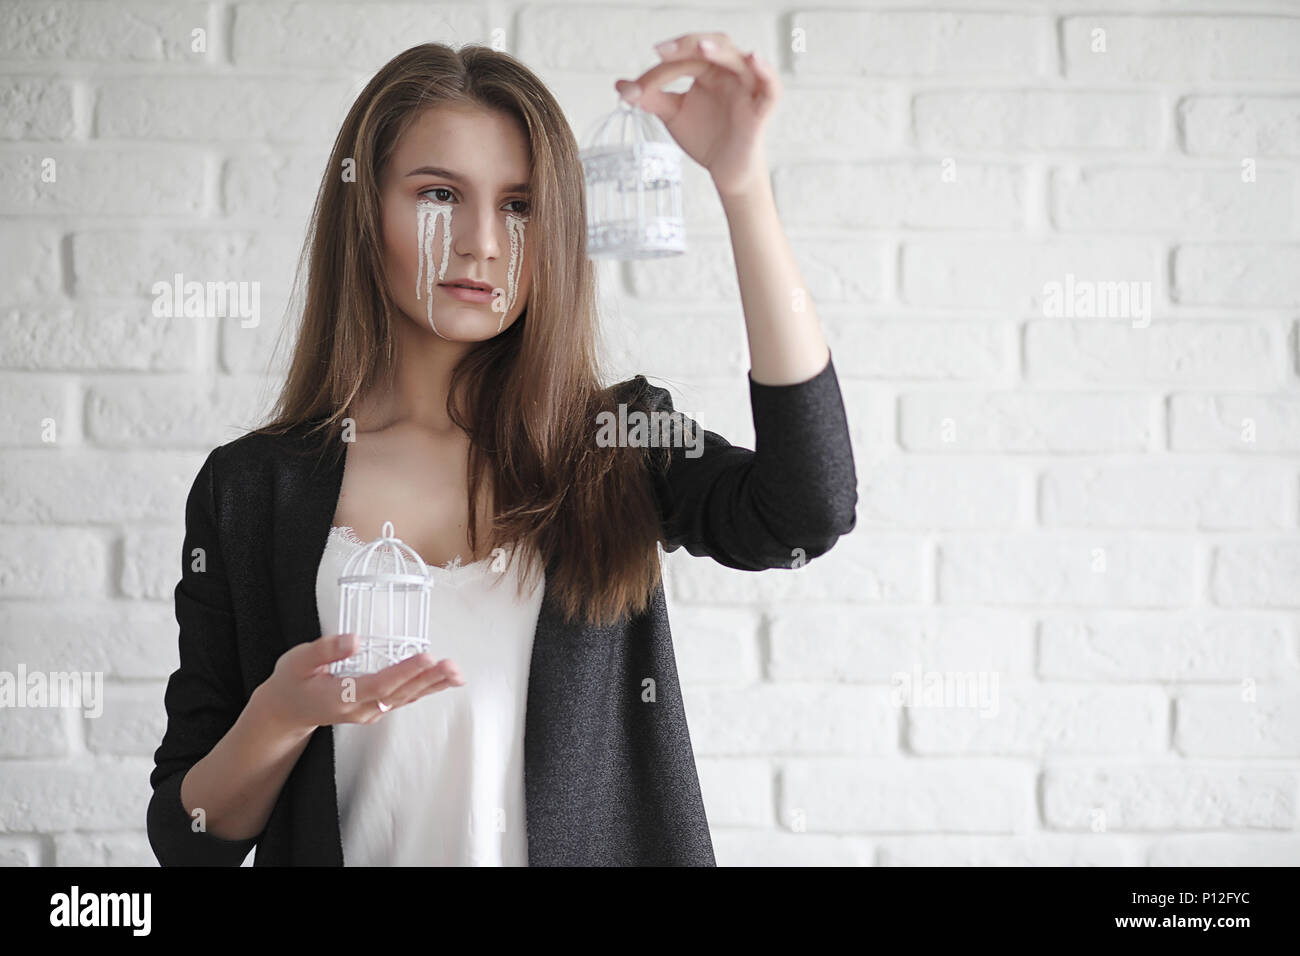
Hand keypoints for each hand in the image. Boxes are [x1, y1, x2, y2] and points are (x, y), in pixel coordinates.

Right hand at [254, 632, 464, 735]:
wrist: (288, 710)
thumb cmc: (293, 681)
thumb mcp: (299, 661)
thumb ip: (325, 650)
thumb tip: (354, 639)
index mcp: (339, 696)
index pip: (378, 684)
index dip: (404, 671)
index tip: (427, 657)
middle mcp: (359, 709)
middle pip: (399, 694)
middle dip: (428, 679)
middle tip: (451, 666)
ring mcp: (369, 712)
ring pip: (405, 699)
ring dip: (433, 685)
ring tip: (457, 674)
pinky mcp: (376, 709)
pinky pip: (404, 699)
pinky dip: (426, 689)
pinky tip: (445, 680)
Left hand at [614, 32, 780, 197]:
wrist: (726, 171)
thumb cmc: (706, 137)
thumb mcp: (673, 114)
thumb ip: (651, 98)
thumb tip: (621, 86)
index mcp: (708, 70)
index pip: (684, 59)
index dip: (660, 70)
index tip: (635, 88)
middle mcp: (729, 73)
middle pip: (713, 46)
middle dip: (688, 45)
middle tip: (662, 51)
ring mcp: (747, 88)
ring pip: (739, 59)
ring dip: (720, 51)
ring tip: (700, 47)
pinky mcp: (760, 109)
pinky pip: (770, 86)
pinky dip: (765, 71)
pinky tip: (753, 59)